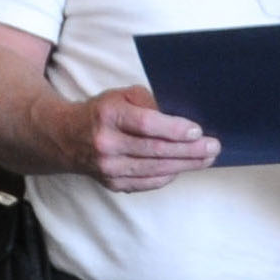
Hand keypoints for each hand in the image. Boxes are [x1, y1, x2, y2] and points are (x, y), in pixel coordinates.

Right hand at [67, 85, 220, 192]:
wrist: (66, 138)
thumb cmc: (102, 112)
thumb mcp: (121, 95)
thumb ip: (148, 102)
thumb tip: (178, 119)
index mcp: (109, 115)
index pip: (146, 124)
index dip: (174, 129)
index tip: (197, 131)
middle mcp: (106, 144)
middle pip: (155, 150)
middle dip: (189, 150)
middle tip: (213, 147)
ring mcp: (108, 168)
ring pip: (154, 169)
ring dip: (185, 165)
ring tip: (207, 158)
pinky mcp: (112, 183)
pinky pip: (147, 182)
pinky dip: (168, 175)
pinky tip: (184, 168)